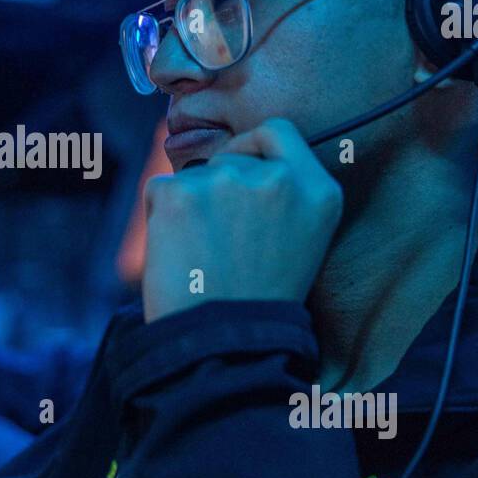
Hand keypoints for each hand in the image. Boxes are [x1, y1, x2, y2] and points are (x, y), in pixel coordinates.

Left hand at [141, 118, 342, 322]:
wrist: (223, 346)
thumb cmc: (258, 303)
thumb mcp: (301, 242)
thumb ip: (280, 194)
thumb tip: (234, 161)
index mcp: (319, 191)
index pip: (279, 131)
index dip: (252, 146)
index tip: (241, 171)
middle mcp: (276, 178)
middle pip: (230, 159)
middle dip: (218, 191)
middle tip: (219, 244)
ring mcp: (226, 181)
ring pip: (193, 176)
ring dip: (190, 208)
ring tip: (201, 258)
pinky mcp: (180, 192)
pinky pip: (159, 190)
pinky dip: (160, 218)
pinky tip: (177, 255)